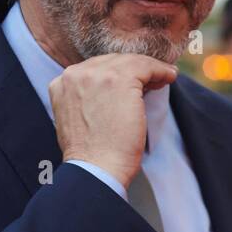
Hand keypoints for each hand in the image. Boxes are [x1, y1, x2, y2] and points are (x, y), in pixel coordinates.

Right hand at [49, 54, 177, 189]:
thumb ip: (87, 100)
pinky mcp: (120, 79)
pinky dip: (160, 70)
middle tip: (154, 78)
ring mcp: (97, 74)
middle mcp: (75, 74)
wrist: (95, 169)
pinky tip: (170, 77)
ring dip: (151, 68)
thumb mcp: (78, 120)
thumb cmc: (91, 156)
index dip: (117, 74)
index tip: (135, 82)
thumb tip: (115, 95)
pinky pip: (145, 66)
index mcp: (61, 84)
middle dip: (134, 70)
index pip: (94, 69)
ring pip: (130, 62)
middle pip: (112, 62)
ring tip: (166, 76)